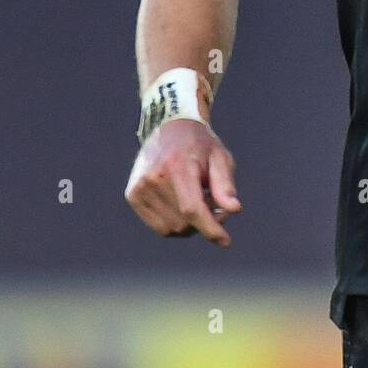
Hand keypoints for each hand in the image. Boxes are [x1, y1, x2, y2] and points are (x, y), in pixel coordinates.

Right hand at [125, 119, 241, 246]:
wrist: (170, 126)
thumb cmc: (200, 144)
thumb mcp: (220, 157)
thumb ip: (225, 185)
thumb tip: (235, 210)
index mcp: (177, 166)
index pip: (192, 208)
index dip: (210, 228)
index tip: (225, 241)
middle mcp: (154, 178)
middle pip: (183, 222)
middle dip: (204, 220)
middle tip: (214, 202)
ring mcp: (140, 188)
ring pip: (171, 229)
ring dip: (189, 224)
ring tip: (198, 199)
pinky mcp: (133, 195)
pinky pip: (159, 226)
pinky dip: (174, 222)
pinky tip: (182, 203)